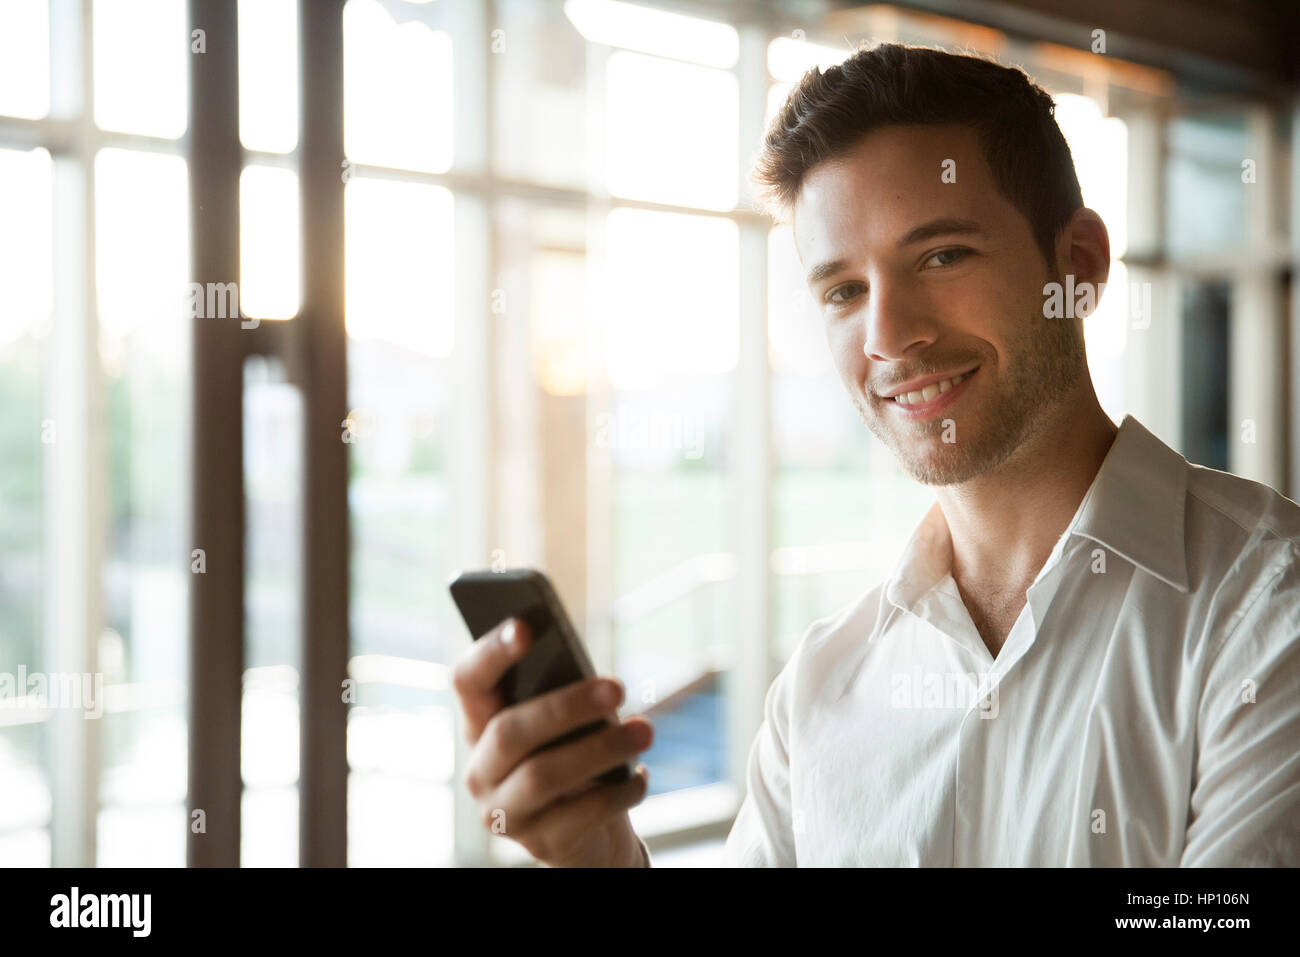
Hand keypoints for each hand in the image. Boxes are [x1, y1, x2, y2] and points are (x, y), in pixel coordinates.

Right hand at [452, 616, 653, 866]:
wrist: (593, 834)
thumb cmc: (579, 758)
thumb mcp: (569, 725)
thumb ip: (565, 699)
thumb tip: (597, 683)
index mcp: (480, 726)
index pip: (468, 682)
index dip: (491, 653)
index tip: (526, 626)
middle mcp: (481, 771)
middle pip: (509, 732)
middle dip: (566, 706)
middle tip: (617, 688)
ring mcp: (504, 813)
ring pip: (543, 776)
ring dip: (601, 749)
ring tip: (645, 731)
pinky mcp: (539, 845)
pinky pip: (580, 815)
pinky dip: (618, 792)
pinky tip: (641, 776)